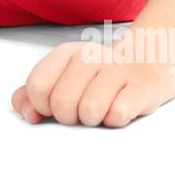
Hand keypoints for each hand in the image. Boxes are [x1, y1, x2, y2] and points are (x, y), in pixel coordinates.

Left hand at [11, 38, 174, 127]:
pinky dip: (115, 120)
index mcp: (65, 53)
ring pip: (90, 111)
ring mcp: (117, 68)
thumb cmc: (95, 82)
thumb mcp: (60, 82)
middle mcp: (89, 55)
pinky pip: (117, 115)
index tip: (54, 106)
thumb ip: (31, 97)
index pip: (37, 87)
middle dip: (68, 117)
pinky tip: (119, 107)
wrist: (146, 68)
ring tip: (100, 109)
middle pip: (62, 103)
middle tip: (80, 110)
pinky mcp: (141, 86)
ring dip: (93, 120)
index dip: (42, 106)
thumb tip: (29, 114)